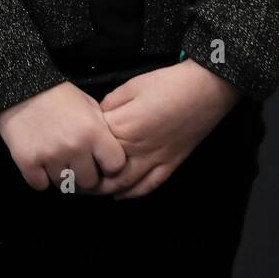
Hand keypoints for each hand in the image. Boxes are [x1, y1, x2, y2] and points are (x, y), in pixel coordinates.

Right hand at [0, 80, 127, 191]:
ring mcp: (50, 156)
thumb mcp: (89, 105)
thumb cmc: (60, 95)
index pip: (115, 166)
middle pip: (89, 182)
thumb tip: (112, 154)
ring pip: (64, 185)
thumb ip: (103, 130)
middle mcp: (75, 147)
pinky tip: (40, 161)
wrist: (22, 87)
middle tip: (76, 162)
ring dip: (61, 175)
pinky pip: (41, 185)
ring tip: (56, 158)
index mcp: (94, 132)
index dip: (109, 164)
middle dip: (84, 173)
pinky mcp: (28, 162)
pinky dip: (40, 177)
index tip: (101, 161)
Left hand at [89, 59, 241, 199]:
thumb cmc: (170, 83)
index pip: (94, 143)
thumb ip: (111, 102)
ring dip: (106, 190)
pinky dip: (133, 194)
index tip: (72, 148)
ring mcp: (155, 160)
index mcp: (125, 126)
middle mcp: (137, 149)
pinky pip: (149, 186)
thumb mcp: (133, 84)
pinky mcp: (171, 164)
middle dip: (88, 175)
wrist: (206, 88)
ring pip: (124, 185)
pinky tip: (121, 194)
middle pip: (105, 171)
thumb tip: (98, 115)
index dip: (83, 145)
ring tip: (92, 189)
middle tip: (74, 176)